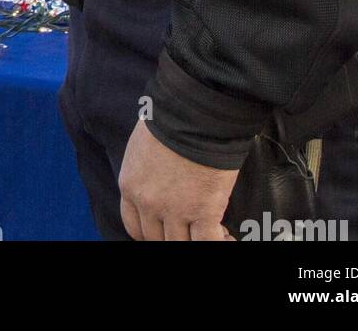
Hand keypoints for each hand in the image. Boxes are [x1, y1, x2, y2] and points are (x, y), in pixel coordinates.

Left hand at [118, 117, 237, 240]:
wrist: (192, 114)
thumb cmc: (170, 120)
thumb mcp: (143, 146)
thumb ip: (146, 171)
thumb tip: (159, 177)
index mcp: (130, 185)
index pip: (134, 226)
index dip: (151, 231)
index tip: (164, 229)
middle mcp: (147, 203)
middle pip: (156, 238)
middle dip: (173, 236)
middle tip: (190, 228)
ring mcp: (174, 210)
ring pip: (180, 243)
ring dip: (197, 240)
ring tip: (213, 232)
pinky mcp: (202, 212)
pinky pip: (208, 243)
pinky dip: (219, 243)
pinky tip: (226, 236)